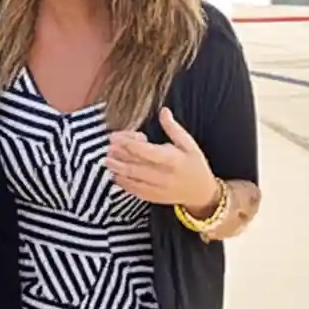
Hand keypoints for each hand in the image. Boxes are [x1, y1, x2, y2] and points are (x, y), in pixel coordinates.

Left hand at [106, 108, 220, 215]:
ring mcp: (157, 188)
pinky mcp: (153, 197)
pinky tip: (116, 176)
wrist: (201, 193)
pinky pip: (134, 191)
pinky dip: (123, 183)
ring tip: (107, 161)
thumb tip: (163, 111)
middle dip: (119, 156)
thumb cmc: (196, 165)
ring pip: (132, 179)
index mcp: (173, 160)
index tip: (116, 136)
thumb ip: (174, 128)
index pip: (145, 151)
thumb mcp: (189, 144)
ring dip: (118, 169)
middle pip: (135, 165)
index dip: (128, 143)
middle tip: (109, 147)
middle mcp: (164, 175)